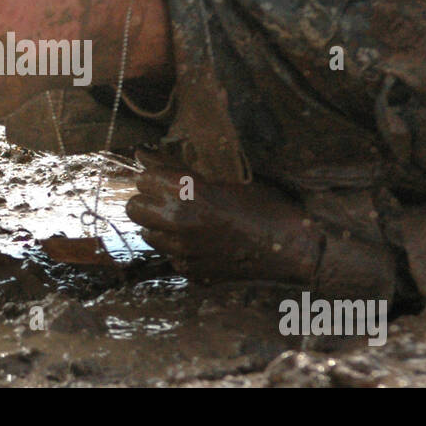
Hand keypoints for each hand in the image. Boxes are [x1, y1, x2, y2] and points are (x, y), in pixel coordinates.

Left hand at [125, 151, 320, 283]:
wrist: (290, 249)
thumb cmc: (264, 206)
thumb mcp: (225, 180)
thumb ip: (180, 170)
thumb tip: (143, 154)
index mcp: (188, 192)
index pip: (143, 179)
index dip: (155, 178)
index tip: (167, 179)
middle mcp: (178, 221)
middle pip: (134, 208)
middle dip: (148, 202)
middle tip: (170, 201)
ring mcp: (182, 251)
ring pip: (148, 235)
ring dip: (160, 227)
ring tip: (189, 223)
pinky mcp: (189, 272)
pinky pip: (170, 256)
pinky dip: (180, 250)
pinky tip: (203, 245)